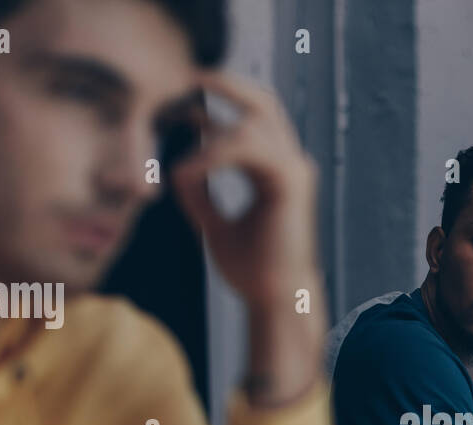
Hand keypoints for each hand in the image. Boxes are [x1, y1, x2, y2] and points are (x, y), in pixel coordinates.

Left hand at [171, 71, 324, 406]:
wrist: (275, 299)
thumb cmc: (251, 270)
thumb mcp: (215, 225)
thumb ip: (199, 195)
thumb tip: (177, 169)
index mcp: (276, 172)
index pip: (251, 122)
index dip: (218, 107)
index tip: (182, 106)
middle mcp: (290, 165)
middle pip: (265, 104)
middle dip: (229, 85)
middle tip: (189, 77)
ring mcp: (295, 171)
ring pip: (254, 122)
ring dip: (214, 127)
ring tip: (179, 129)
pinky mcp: (291, 183)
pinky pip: (249, 148)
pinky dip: (214, 154)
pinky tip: (188, 170)